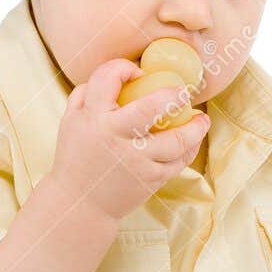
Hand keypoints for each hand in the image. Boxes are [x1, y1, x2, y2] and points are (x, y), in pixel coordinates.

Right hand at [49, 58, 208, 219]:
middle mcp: (115, 137)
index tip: (138, 73)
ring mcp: (136, 160)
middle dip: (172, 95)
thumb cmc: (75, 158)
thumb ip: (84, 95)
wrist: (80, 203)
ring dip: (195, 127)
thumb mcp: (69, 122)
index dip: (124, 67)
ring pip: (176, 140)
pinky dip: (190, 149)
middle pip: (150, 107)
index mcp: (93, 118)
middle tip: (183, 91)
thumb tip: (113, 76)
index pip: (108, 78)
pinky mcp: (151, 179)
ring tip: (202, 119)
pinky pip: (178, 162)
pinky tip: (193, 140)